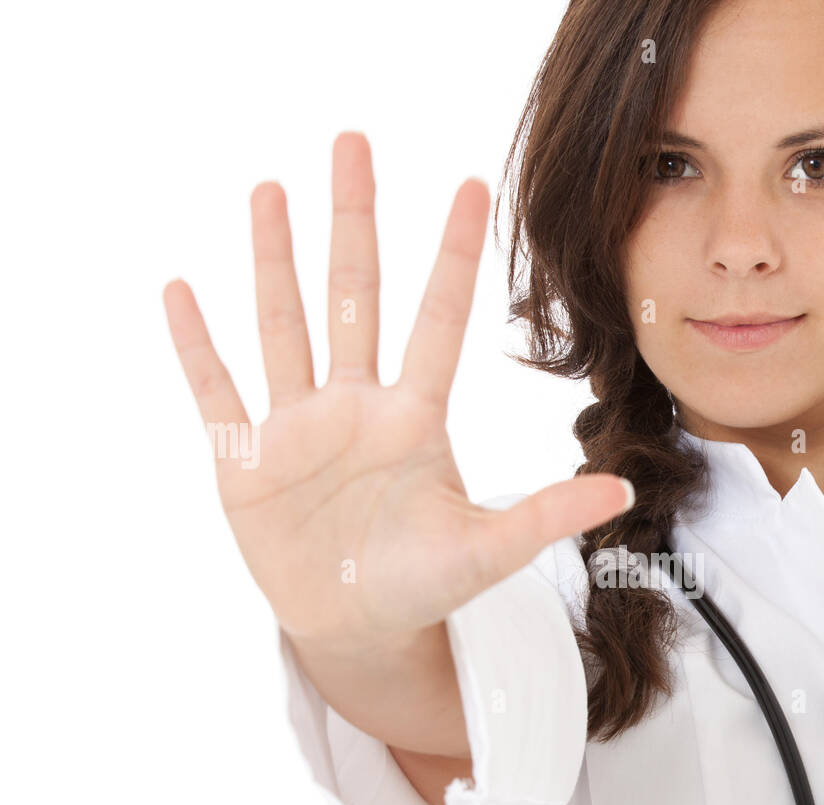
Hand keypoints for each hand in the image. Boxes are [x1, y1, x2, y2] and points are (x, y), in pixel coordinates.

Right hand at [163, 131, 630, 651]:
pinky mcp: (249, 459)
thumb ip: (548, 516)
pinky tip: (180, 291)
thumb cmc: (424, 584)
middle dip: (353, 221)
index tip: (470, 185)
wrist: (358, 627)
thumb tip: (625, 490)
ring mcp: (300, 426)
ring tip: (270, 191)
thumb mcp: (488, 550)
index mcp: (414, 418)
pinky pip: (216, 391)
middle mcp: (357, 405)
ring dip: (275, 260)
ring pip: (284, 326)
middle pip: (354, 295)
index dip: (451, 255)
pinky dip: (196, 347)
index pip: (437, 320)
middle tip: (353, 141)